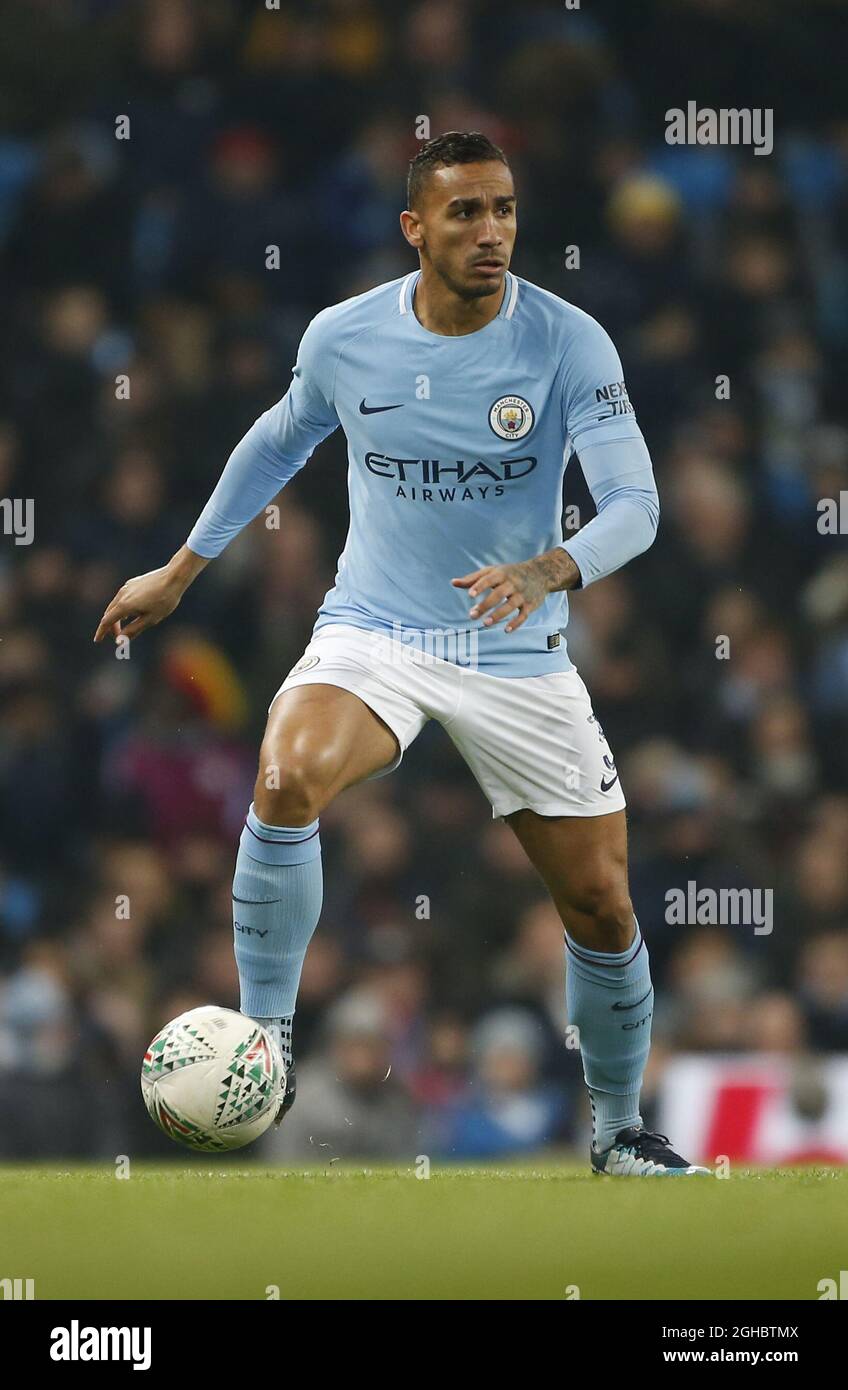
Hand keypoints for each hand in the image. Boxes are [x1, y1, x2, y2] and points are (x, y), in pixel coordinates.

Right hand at [93, 546, 206, 643]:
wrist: (173, 577)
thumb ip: (133, 630)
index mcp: (125, 605)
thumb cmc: (165, 600)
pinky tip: (129, 613)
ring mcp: (126, 588)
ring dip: (116, 617)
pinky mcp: (132, 584)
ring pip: (115, 605)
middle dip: (110, 627)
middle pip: (109, 614)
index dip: (102, 632)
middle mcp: (122, 595)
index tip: (97, 640)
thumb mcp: (150, 619)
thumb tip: (120, 640)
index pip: (107, 621)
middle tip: (118, 638)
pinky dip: (121, 608)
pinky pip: (121, 598)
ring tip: (122, 628)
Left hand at [451, 549, 578, 632]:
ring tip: (485, 623)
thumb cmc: (510, 573)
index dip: (480, 586)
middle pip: (498, 594)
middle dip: (485, 605)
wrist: (540, 573)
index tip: (470, 595)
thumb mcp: (493, 571)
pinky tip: (505, 630)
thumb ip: (473, 578)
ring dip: (498, 615)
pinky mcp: (530, 605)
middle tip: (472, 615)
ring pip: (510, 605)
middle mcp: (513, 583)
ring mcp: (522, 595)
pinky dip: (516, 623)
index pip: (489, 579)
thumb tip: (453, 582)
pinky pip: (523, 615)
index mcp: (501, 573)